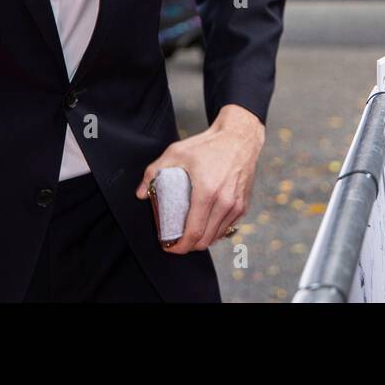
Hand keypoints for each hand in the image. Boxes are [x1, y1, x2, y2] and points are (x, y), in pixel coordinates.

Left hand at [135, 104, 264, 253]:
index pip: (194, 232)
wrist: (239, 137)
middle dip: (188, 246)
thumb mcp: (176, 153)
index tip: (169, 247)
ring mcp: (236, 204)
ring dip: (202, 239)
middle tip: (177, 242)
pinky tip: (205, 224)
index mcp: (207, 192)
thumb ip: (154, 172)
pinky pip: (227, 227)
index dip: (180, 247)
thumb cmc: (208, 145)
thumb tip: (140, 193)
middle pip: (205, 240)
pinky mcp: (243, 204)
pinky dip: (215, 231)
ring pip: (217, 236)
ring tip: (190, 233)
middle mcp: (224, 202)